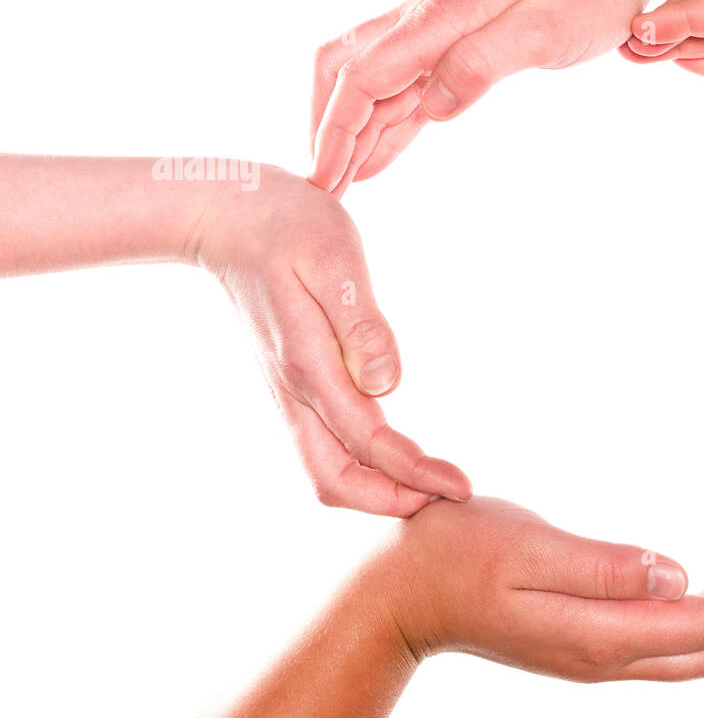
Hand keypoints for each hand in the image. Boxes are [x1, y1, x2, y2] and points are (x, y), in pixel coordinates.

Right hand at [193, 165, 469, 513]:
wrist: (229, 217)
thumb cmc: (290, 227)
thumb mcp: (334, 258)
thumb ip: (361, 324)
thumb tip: (387, 384)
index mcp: (308, 365)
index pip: (367, 441)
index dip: (415, 472)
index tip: (461, 487)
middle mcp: (294, 391)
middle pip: (334, 482)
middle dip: (392, 501)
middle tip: (449, 494)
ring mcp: (289, 393)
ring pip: (325, 470)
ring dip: (377, 490)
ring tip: (430, 485)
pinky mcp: (293, 386)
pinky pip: (325, 447)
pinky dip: (363, 466)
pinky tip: (397, 456)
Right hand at [310, 0, 658, 194]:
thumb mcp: (540, 30)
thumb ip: (481, 63)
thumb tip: (433, 107)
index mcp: (434, 23)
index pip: (359, 81)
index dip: (334, 132)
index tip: (322, 180)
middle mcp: (422, 26)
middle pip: (344, 78)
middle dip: (325, 131)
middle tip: (322, 188)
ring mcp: (435, 36)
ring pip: (369, 88)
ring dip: (349, 134)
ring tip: (338, 186)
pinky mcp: (455, 47)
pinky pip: (404, 92)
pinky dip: (383, 127)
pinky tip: (375, 159)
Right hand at [377, 496, 703, 680]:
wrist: (398, 596)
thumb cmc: (454, 554)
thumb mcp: (528, 546)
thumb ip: (605, 564)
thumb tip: (678, 573)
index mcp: (598, 635)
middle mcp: (604, 657)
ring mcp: (593, 658)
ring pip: (690, 654)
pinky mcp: (583, 647)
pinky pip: (663, 644)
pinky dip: (702, 619)